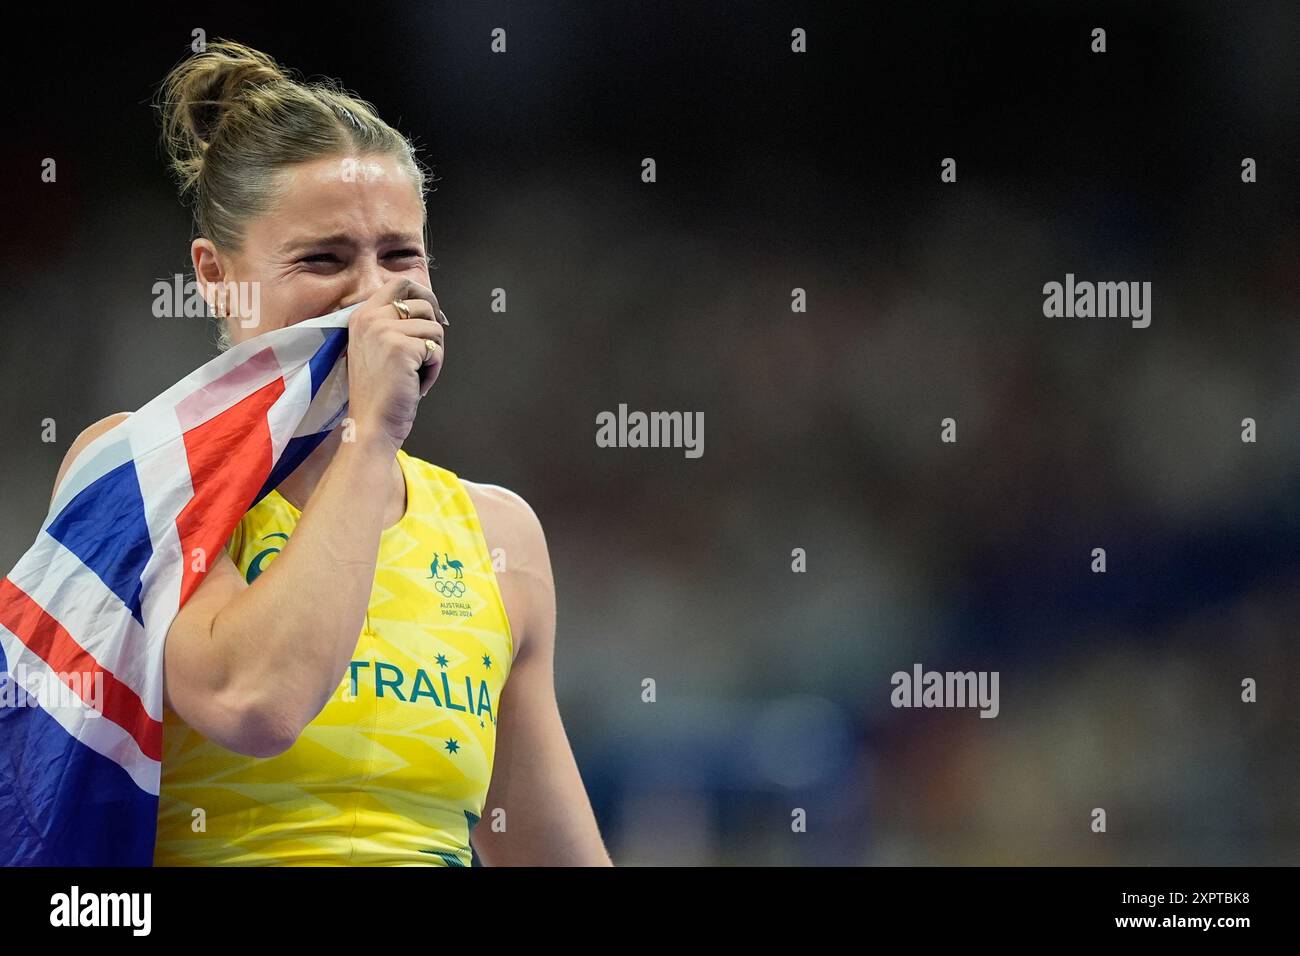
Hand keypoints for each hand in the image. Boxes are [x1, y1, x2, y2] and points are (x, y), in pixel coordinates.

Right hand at [343, 277, 446, 452]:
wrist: (370, 423)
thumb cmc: (379, 392)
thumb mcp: (377, 347)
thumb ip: (393, 324)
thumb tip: (430, 307)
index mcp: (362, 315)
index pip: (399, 283)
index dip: (424, 295)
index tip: (432, 315)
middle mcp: (370, 318)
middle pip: (423, 303)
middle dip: (433, 329)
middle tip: (426, 354)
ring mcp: (384, 331)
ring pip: (434, 328)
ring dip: (433, 355)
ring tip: (416, 375)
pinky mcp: (402, 348)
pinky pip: (436, 350)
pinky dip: (434, 370)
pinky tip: (418, 384)